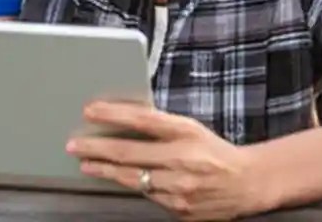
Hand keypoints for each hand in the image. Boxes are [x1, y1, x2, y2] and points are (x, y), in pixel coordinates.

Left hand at [66, 101, 274, 220]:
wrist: (248, 183)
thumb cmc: (214, 151)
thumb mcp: (190, 128)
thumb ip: (160, 126)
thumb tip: (122, 119)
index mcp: (185, 133)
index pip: (141, 120)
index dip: (112, 115)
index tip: (89, 111)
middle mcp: (182, 160)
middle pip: (128, 154)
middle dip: (96, 149)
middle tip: (73, 145)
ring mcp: (180, 189)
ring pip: (132, 179)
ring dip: (105, 171)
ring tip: (87, 164)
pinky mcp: (180, 210)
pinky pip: (148, 196)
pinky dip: (133, 186)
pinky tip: (120, 179)